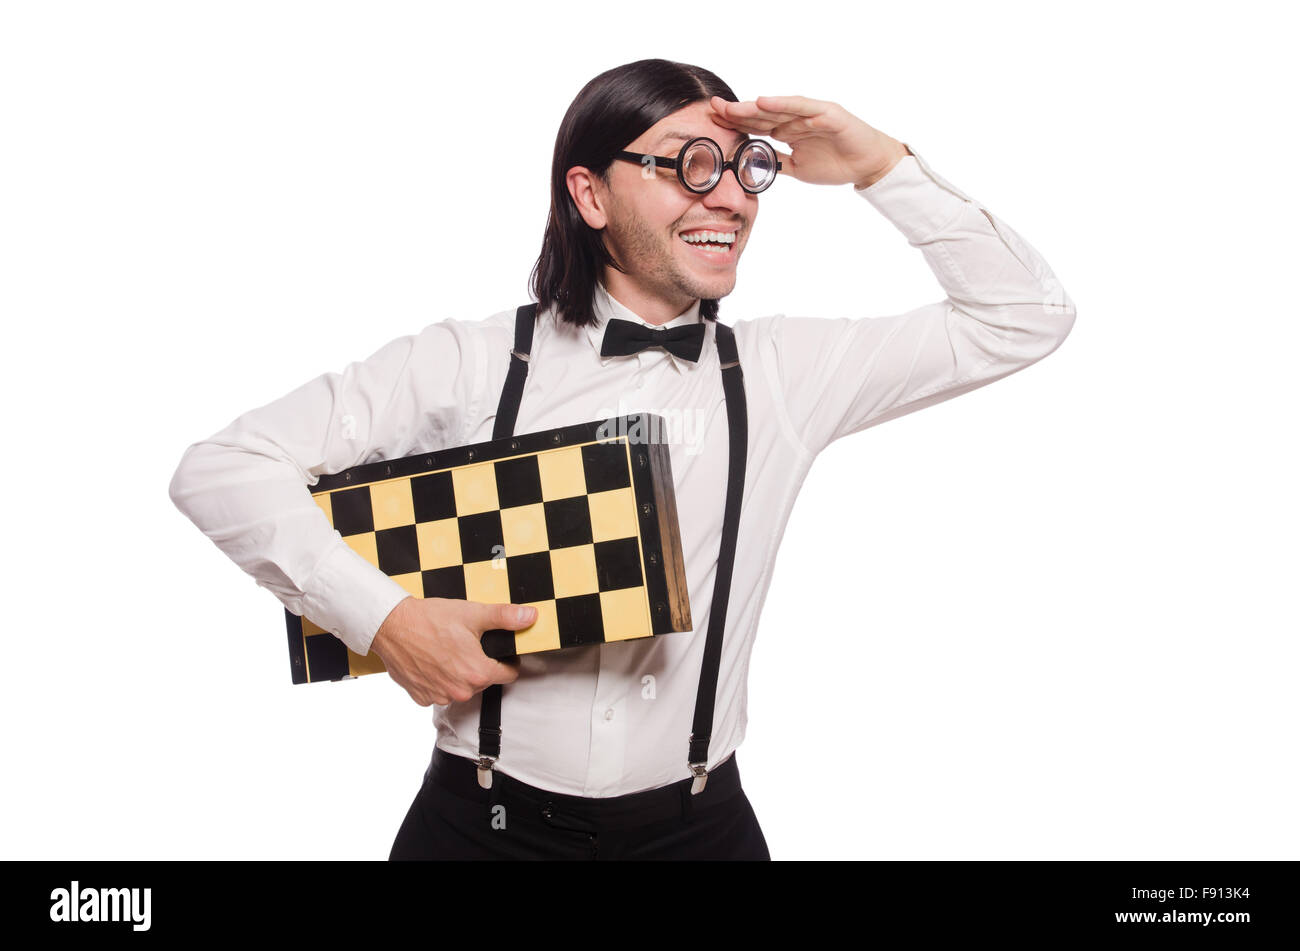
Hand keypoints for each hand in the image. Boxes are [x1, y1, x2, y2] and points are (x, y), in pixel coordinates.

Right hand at [369, 596, 535, 706]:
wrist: (392, 625)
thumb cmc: (430, 619)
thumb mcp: (473, 614)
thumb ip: (505, 617)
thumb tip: (530, 616)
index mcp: (477, 673)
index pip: (509, 674)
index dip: (507, 661)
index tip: (499, 652)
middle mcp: (460, 691)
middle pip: (484, 681)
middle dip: (480, 665)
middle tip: (466, 645)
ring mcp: (439, 696)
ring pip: (462, 688)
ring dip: (458, 674)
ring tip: (447, 651)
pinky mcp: (421, 698)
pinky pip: (439, 692)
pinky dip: (439, 680)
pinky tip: (432, 662)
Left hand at [709, 94, 910, 189]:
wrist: (867, 164)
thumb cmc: (837, 162)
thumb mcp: (798, 168)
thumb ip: (777, 164)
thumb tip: (753, 168)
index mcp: (788, 130)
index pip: (756, 124)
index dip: (735, 122)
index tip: (711, 120)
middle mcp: (796, 118)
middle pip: (762, 113)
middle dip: (738, 111)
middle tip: (714, 108)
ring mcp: (811, 114)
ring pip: (779, 107)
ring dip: (755, 106)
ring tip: (734, 106)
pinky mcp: (828, 114)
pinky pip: (804, 107)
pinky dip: (785, 104)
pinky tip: (766, 101)